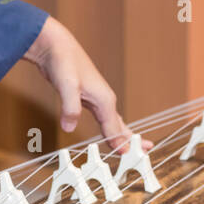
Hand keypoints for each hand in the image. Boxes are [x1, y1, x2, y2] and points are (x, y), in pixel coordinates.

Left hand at [24, 16, 151, 152]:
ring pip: (114, 122)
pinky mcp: (87, 99)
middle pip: (121, 125)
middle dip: (133, 139)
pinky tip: (111, 134)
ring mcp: (97, 99)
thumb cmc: (63, 62)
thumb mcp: (66, 85)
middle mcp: (104, 100)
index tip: (128, 156)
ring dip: (124, 135)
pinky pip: (104, 119)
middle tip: (147, 150)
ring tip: (134, 145)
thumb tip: (69, 127)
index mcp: (104, 99)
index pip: (114, 128)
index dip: (120, 143)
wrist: (56, 47)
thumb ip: (69, 106)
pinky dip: (110, 129)